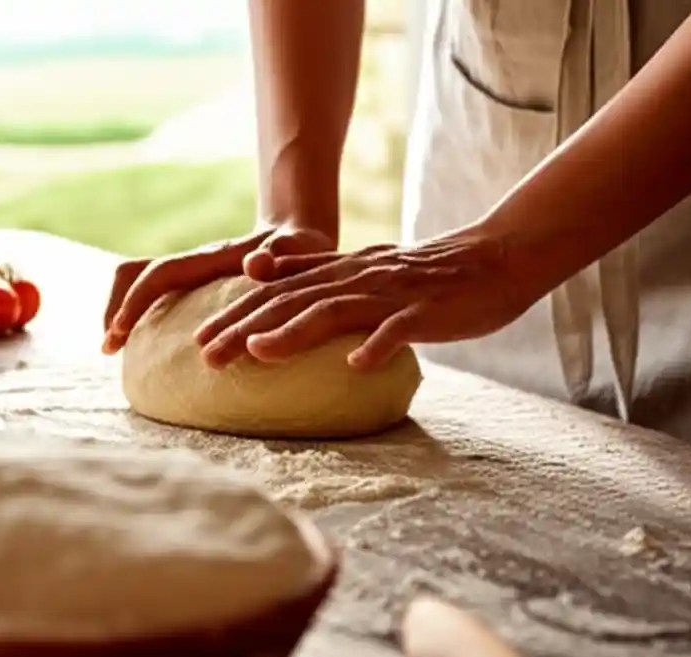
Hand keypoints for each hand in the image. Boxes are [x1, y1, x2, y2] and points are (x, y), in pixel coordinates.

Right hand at [101, 227, 333, 352]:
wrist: (296, 235)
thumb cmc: (298, 247)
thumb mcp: (298, 248)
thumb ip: (280, 254)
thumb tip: (257, 265)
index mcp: (209, 256)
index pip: (161, 273)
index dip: (137, 300)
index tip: (121, 330)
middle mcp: (191, 263)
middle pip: (135, 274)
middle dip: (116, 306)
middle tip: (109, 348)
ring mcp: (188, 274)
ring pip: (139, 284)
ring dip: (122, 313)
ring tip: (114, 351)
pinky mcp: (191, 286)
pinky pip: (153, 297)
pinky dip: (138, 318)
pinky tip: (140, 346)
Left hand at [192, 230, 539, 370]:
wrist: (494, 258)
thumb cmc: (424, 273)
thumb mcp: (359, 266)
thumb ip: (310, 269)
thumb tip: (257, 272)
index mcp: (339, 271)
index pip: (275, 295)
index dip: (234, 316)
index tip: (196, 341)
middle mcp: (356, 278)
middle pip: (291, 303)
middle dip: (245, 328)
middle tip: (205, 355)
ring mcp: (391, 294)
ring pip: (334, 311)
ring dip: (294, 332)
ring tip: (257, 353)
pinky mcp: (426, 310)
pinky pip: (399, 328)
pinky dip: (378, 344)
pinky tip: (356, 365)